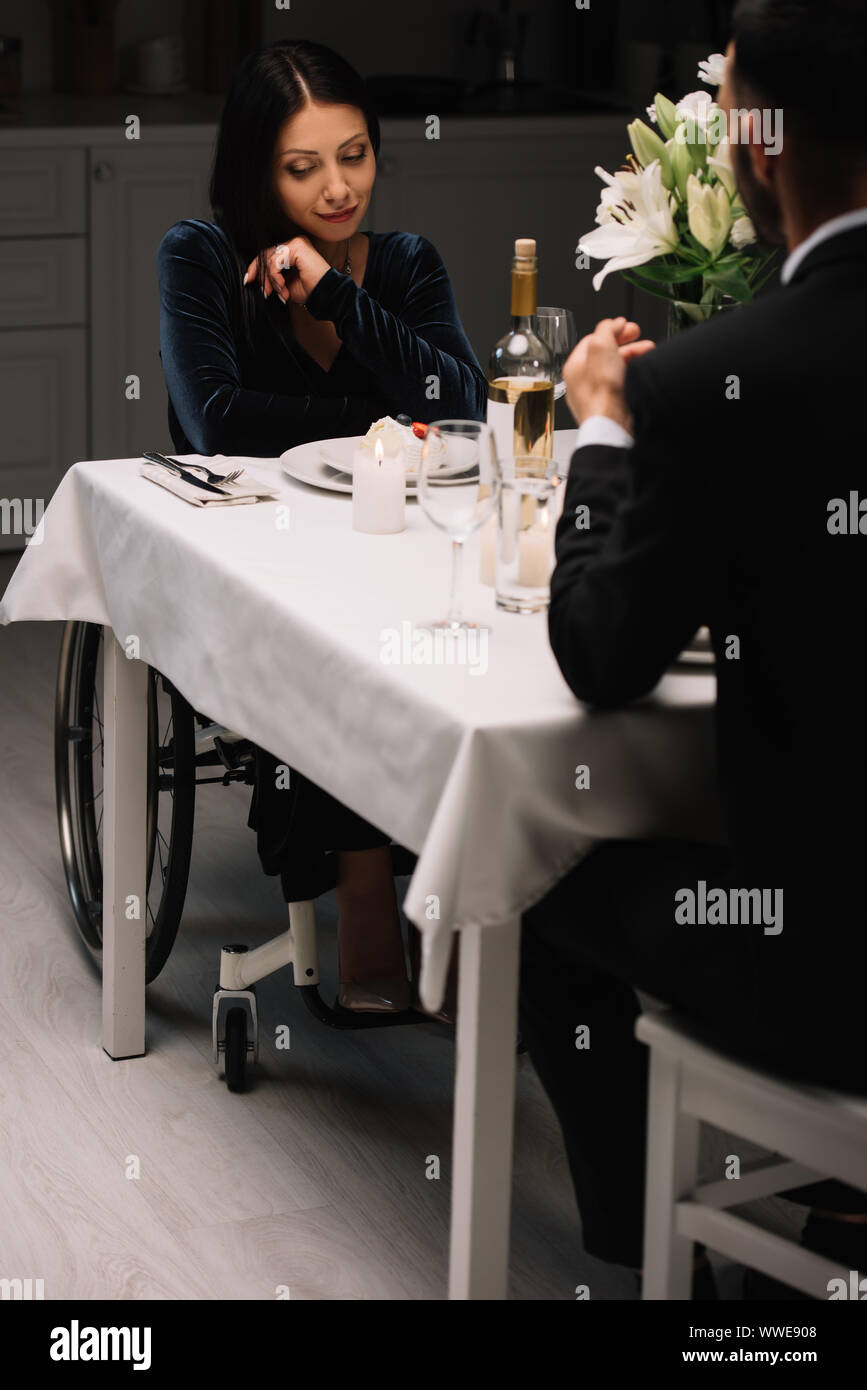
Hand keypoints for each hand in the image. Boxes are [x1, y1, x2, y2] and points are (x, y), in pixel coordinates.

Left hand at [242, 236, 330, 304]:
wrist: (325, 295)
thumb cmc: (310, 290)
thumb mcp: (284, 283)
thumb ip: (272, 277)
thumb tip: (255, 277)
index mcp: (292, 251)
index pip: (268, 254)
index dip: (256, 267)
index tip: (249, 280)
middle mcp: (294, 244)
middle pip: (266, 254)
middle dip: (261, 275)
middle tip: (265, 292)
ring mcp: (296, 243)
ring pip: (270, 258)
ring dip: (271, 279)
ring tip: (280, 291)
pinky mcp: (297, 246)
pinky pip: (276, 260)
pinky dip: (275, 276)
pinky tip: (283, 286)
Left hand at [562, 316, 655, 431]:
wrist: (613, 425)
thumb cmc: (603, 393)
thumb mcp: (601, 347)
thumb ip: (606, 329)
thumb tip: (614, 323)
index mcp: (575, 367)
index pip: (592, 340)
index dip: (611, 330)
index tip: (626, 326)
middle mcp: (583, 383)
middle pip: (605, 354)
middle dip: (625, 343)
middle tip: (639, 336)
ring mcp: (598, 396)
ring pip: (616, 369)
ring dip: (633, 357)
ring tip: (648, 351)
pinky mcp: (613, 406)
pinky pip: (623, 385)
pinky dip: (634, 375)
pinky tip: (644, 372)